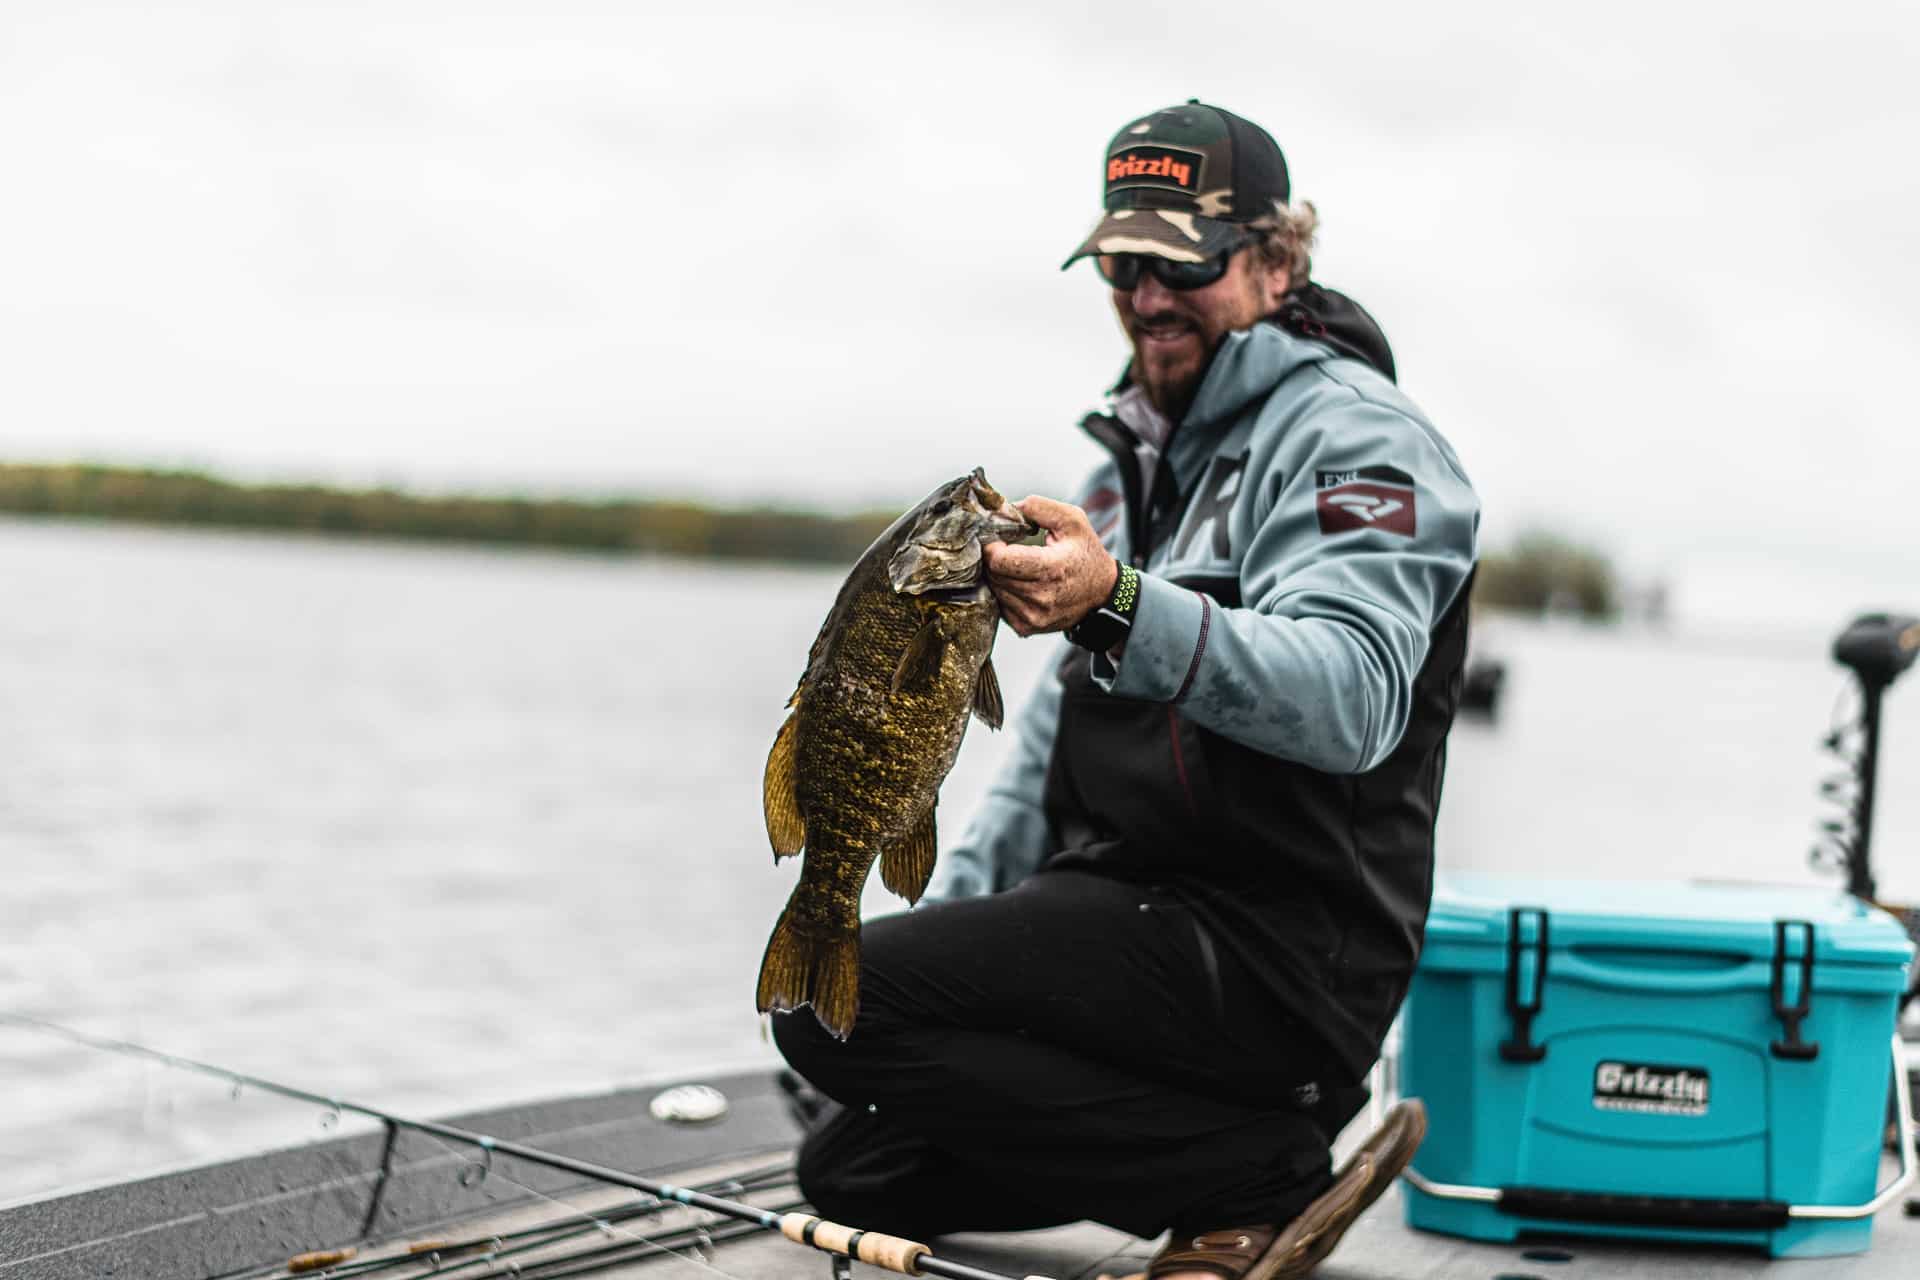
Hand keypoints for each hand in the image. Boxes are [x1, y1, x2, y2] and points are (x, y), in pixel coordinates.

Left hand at [983, 495, 1118, 636]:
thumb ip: (1039, 507)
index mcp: (1052, 568)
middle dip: (993, 559)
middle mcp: (1041, 597)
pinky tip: (1020, 583)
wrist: (1102, 593)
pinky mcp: (1027, 627)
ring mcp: (1033, 616)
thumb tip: (1006, 509)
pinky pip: (999, 606)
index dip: (992, 546)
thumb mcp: (1072, 519)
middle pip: (993, 575)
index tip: (997, 539)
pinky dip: (1004, 592)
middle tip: (1005, 549)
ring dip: (998, 576)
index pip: (999, 561)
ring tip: (1016, 566)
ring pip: (994, 590)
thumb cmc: (1085, 553)